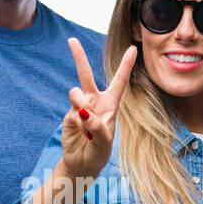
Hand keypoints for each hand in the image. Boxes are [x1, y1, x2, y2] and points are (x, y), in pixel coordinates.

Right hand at [60, 39, 135, 179]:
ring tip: (86, 123)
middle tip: (71, 40)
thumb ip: (97, 127)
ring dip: (81, 105)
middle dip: (78, 57)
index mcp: (110, 104)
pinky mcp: (69, 115)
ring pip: (76, 93)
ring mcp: (80, 107)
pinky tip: (81, 133)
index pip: (119, 82)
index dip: (125, 65)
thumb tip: (83, 112)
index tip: (133, 48)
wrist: (83, 163)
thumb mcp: (105, 142)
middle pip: (85, 75)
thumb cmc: (99, 152)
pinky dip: (77, 121)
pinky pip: (72, 110)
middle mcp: (94, 101)